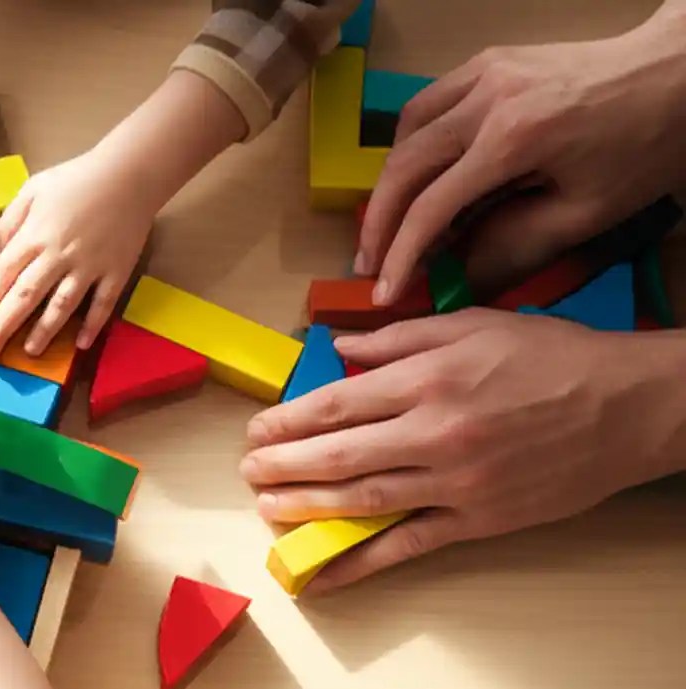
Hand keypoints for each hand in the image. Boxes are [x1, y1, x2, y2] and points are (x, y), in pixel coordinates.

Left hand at [0, 151, 152, 356]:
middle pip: (26, 296)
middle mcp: (59, 255)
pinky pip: (103, 304)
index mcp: (36, 234)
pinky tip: (80, 344)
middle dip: (5, 326)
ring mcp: (89, 266)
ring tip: (30, 352)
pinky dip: (92, 325)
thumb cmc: (76, 179)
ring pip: (62, 306)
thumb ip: (8, 223)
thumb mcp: (32, 190)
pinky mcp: (116, 272)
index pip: (5, 273)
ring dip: (44, 331)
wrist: (129, 174)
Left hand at [241, 310, 685, 592]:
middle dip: (284, 464)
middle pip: (340, 453)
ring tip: (267, 509)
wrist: (626, 406)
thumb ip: (397, 337)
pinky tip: (322, 573)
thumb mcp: (472, 325)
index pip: (338, 403)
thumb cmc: (550, 356)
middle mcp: (436, 431)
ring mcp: (457, 480)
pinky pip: (408, 545)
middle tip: (248, 470)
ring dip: (308, 508)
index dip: (289, 420)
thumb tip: (337, 347)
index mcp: (429, 378)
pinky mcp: (478, 519)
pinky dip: (360, 562)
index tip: (257, 430)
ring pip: (364, 499)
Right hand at [359, 14, 685, 305]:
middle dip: (379, 221)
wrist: (678, 72)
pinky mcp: (488, 62)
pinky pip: (429, 103)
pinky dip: (412, 142)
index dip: (402, 254)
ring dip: (390, 180)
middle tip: (368, 263)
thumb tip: (458, 276)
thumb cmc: (644, 145)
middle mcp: (488, 99)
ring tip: (389, 221)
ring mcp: (483, 73)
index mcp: (515, 140)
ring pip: (406, 130)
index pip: (433, 205)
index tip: (385, 291)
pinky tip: (417, 170)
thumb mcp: (589, 211)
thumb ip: (517, 243)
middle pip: (403, 165)